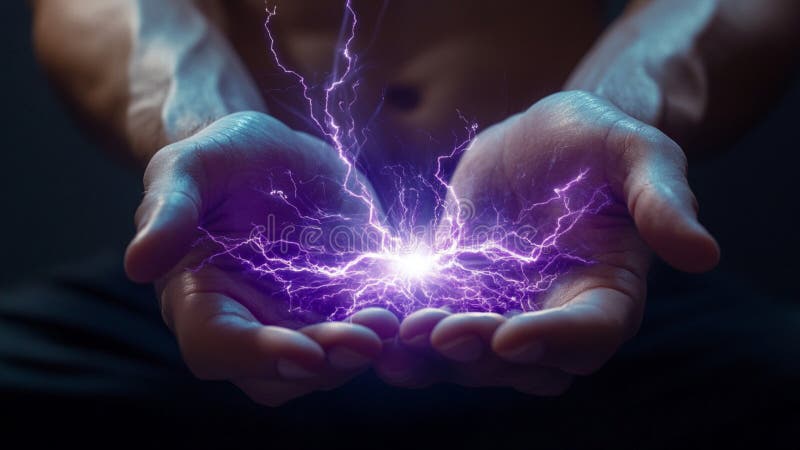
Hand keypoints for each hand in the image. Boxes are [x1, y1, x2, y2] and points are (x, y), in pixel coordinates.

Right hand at [124, 112, 397, 405]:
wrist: (273, 155)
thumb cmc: (221, 158)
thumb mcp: (189, 165)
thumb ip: (168, 208)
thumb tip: (139, 263)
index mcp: (199, 299)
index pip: (217, 347)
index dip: (257, 355)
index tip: (303, 350)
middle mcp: (250, 324)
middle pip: (281, 372)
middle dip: (325, 362)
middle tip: (367, 339)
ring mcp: (300, 320)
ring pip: (328, 365)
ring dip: (361, 354)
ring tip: (391, 324)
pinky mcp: (343, 305)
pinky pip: (366, 333)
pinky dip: (388, 333)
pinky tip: (412, 314)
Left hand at [374, 91, 719, 392]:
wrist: (542, 139)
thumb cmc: (598, 142)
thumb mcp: (637, 151)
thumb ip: (663, 198)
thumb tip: (704, 252)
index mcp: (608, 292)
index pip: (590, 334)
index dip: (553, 340)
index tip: (511, 335)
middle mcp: (556, 316)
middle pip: (524, 362)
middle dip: (482, 353)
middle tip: (441, 334)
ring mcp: (505, 310)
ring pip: (473, 358)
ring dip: (435, 358)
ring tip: (396, 341)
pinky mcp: (461, 295)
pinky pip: (435, 325)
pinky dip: (408, 334)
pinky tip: (375, 323)